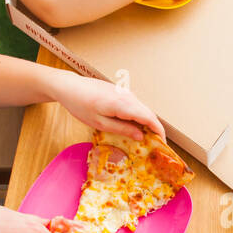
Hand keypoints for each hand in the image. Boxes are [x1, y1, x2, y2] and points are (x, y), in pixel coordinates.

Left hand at [49, 74, 165, 139]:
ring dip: (146, 123)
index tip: (162, 144)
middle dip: (154, 129)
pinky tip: (133, 126)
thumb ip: (122, 129)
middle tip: (154, 145)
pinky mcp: (121, 92)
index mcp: (123, 105)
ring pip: (142, 109)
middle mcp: (128, 96)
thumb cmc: (80, 106)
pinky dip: (138, 116)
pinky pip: (135, 105)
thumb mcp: (100, 123)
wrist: (69, 87)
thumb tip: (141, 136)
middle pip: (149, 113)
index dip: (159, 131)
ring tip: (145, 139)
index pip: (150, 118)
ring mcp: (125, 92)